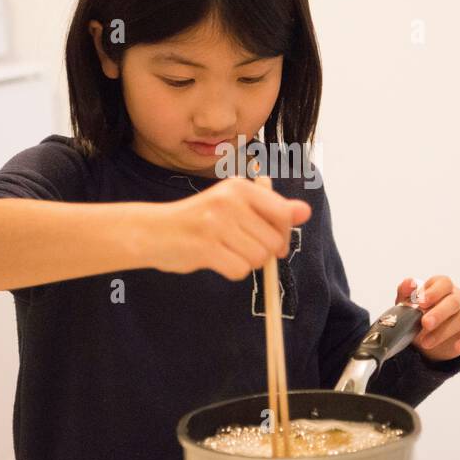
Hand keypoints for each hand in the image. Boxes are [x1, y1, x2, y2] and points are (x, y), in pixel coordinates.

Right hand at [152, 177, 311, 280]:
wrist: (154, 231)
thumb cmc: (199, 220)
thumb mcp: (234, 205)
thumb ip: (270, 210)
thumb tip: (305, 211)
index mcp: (240, 188)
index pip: (283, 214)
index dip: (282, 233)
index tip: (270, 239)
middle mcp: (230, 201)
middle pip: (273, 242)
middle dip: (263, 252)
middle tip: (239, 246)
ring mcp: (217, 224)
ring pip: (258, 258)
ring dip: (246, 262)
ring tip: (226, 251)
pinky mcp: (206, 247)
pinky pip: (239, 271)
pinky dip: (232, 271)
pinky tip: (216, 260)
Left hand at [396, 275, 459, 361]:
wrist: (423, 336)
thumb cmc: (416, 314)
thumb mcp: (405, 302)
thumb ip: (405, 290)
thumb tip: (409, 283)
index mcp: (442, 287)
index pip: (444, 283)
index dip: (433, 292)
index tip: (421, 302)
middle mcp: (458, 298)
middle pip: (454, 301)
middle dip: (439, 313)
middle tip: (425, 323)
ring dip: (443, 332)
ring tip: (426, 342)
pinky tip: (457, 347)